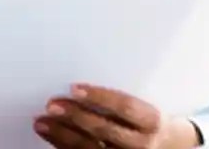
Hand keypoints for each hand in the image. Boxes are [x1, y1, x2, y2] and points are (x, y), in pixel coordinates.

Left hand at [35, 84, 199, 148]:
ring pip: (90, 148)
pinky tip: (49, 134)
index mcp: (152, 121)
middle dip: (76, 117)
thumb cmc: (147, 116)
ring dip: (62, 134)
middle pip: (105, 130)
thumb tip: (83, 67)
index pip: (126, 107)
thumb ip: (121, 93)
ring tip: (42, 121)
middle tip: (52, 104)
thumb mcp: (145, 102)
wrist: (166, 146)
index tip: (75, 87)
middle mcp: (141, 144)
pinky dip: (61, 145)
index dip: (100, 97)